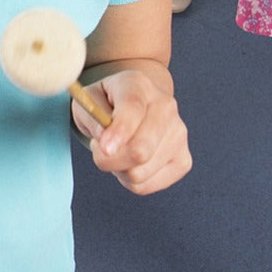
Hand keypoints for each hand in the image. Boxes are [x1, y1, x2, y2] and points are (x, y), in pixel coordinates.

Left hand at [71, 69, 190, 194]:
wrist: (134, 109)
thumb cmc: (105, 105)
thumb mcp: (88, 102)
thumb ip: (92, 117)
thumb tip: (105, 143)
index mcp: (139, 85)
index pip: (132, 109)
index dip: (117, 133)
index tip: (102, 147)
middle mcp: (166, 106)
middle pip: (141, 149)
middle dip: (111, 159)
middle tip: (99, 149)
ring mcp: (179, 134)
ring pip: (140, 172)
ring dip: (118, 168)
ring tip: (118, 151)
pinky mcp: (183, 160)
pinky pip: (147, 186)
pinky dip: (130, 180)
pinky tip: (131, 163)